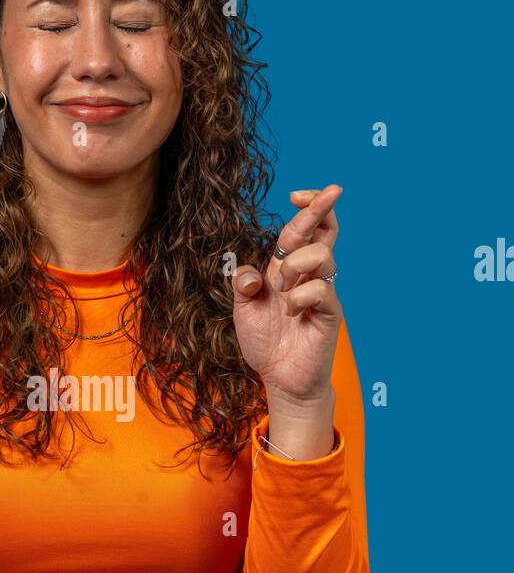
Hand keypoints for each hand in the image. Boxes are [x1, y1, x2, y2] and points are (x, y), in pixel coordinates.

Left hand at [231, 184, 342, 406]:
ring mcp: (322, 292)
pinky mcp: (330, 313)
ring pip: (321, 255)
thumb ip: (243, 285)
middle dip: (319, 208)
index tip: (296, 193)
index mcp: (286, 270)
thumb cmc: (265, 344)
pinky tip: (293, 313)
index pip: (302, 231)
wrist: (281, 380)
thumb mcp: (243, 310)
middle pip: (324, 232)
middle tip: (314, 198)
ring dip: (295, 267)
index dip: (305, 208)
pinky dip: (300, 297)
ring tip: (283, 291)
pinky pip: (321, 289)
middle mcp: (308, 276)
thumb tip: (253, 272)